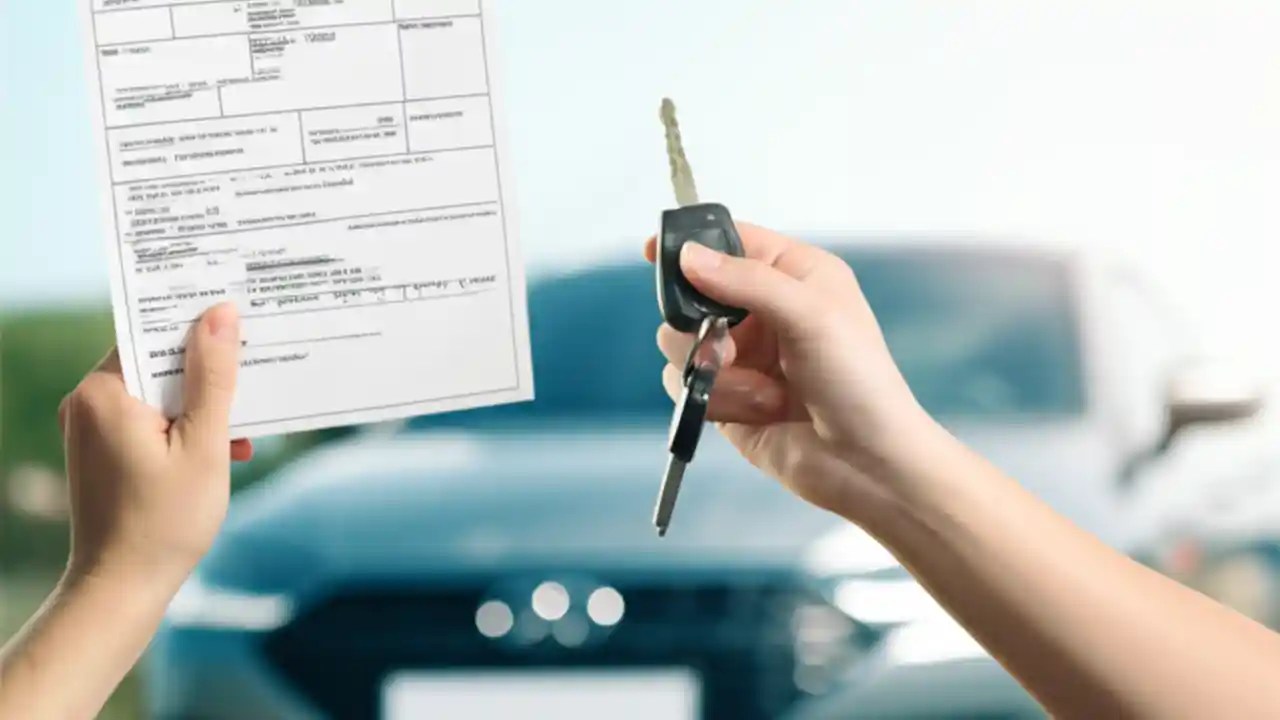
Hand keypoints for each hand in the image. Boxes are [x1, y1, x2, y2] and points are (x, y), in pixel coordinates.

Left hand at [58, 303, 249, 587]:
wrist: (121, 588)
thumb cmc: (164, 522)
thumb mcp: (204, 443)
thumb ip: (213, 376)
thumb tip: (220, 314)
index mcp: (104, 391)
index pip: (153, 332)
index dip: (199, 325)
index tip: (241, 319)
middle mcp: (87, 401)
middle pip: (158, 361)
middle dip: (209, 372)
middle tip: (254, 374)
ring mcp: (91, 426)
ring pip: (160, 391)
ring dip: (204, 406)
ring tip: (240, 433)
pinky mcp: (102, 448)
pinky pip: (151, 417)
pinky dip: (186, 427)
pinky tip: (221, 450)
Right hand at [646, 224, 941, 519]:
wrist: (867, 464)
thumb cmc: (860, 382)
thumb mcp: (812, 315)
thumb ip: (747, 281)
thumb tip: (690, 256)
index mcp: (793, 274)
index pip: (730, 241)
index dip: (693, 244)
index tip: (656, 252)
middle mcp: (763, 310)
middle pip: (691, 294)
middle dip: (699, 323)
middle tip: (724, 344)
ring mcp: (742, 355)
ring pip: (679, 343)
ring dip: (715, 370)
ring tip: (761, 390)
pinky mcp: (727, 397)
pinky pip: (686, 385)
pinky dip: (717, 400)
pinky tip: (758, 412)